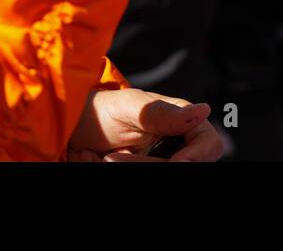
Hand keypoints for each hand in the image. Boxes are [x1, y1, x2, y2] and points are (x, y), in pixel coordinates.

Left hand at [67, 88, 223, 161]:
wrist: (74, 131)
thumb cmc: (102, 110)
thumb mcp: (127, 107)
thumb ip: (161, 112)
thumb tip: (204, 111)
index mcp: (182, 120)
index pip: (208, 143)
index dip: (198, 155)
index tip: (177, 162)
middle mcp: (177, 145)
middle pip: (184, 164)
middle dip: (148, 164)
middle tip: (112, 158)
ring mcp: (163, 160)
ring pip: (164, 171)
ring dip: (132, 166)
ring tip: (104, 157)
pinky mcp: (147, 169)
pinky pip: (144, 176)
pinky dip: (123, 167)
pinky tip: (103, 160)